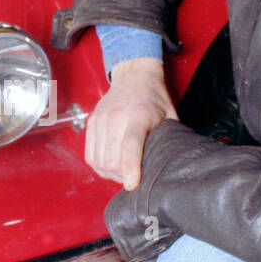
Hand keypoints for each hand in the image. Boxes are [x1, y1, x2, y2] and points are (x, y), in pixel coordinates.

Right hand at [85, 57, 177, 190]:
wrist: (134, 76)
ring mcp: (101, 119)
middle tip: (132, 177)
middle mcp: (116, 116)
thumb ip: (168, 139)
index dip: (130, 168)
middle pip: (111, 158)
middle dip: (121, 175)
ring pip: (99, 160)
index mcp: (139, 115)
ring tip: (122, 172)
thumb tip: (170, 167)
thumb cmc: (154, 99)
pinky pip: (89, 155)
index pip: (130, 145)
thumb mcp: (169, 116)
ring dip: (110, 173)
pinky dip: (99, 166)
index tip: (131, 185)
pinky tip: (110, 166)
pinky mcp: (91, 123)